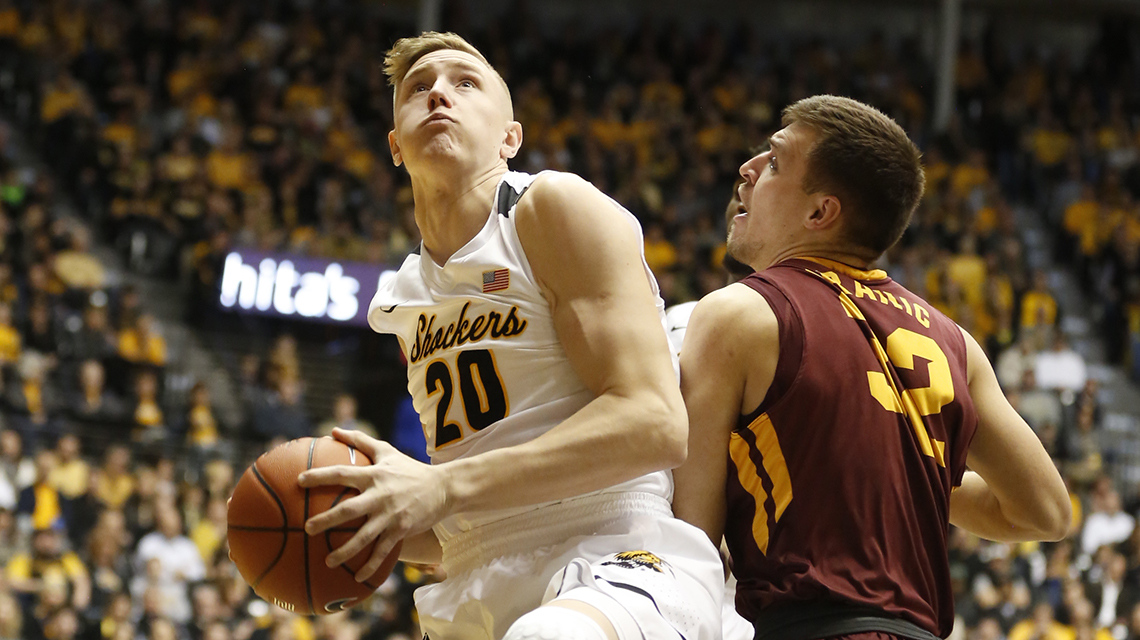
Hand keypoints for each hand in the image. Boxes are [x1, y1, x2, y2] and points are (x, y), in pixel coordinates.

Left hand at [298, 428, 449, 581]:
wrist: (443, 487)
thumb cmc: (410, 469)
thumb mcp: (387, 451)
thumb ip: (360, 440)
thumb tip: (333, 430)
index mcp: (374, 475)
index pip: (342, 474)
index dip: (320, 477)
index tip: (299, 481)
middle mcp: (380, 495)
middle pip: (348, 509)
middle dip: (326, 520)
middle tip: (306, 528)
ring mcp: (391, 515)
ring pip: (364, 536)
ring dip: (344, 550)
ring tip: (327, 561)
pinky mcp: (401, 530)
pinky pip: (383, 551)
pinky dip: (371, 565)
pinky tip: (358, 577)